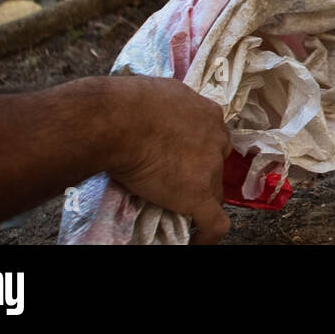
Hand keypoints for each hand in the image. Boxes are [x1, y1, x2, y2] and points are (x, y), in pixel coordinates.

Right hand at [99, 76, 231, 243]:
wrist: (119, 119)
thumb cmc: (125, 103)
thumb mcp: (154, 93)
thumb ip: (165, 106)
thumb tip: (150, 113)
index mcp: (207, 113)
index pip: (211, 138)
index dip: (199, 151)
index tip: (183, 160)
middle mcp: (216, 137)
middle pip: (215, 163)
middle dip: (200, 173)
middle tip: (177, 183)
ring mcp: (210, 167)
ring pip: (213, 191)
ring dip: (198, 199)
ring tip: (179, 210)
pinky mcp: (198, 194)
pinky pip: (214, 222)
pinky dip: (207, 235)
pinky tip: (196, 240)